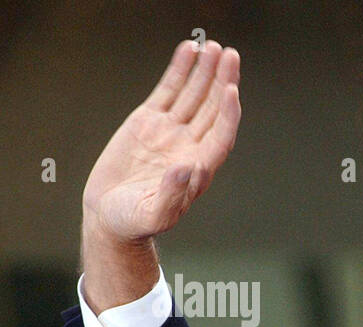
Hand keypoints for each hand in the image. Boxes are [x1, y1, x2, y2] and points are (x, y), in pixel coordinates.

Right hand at [81, 39, 240, 310]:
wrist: (110, 215)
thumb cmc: (134, 221)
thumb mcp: (153, 215)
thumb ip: (172, 195)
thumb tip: (187, 168)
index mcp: (198, 168)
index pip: (220, 136)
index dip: (228, 114)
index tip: (232, 91)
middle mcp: (190, 146)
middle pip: (212, 109)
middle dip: (222, 82)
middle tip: (231, 55)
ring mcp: (171, 131)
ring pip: (194, 96)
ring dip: (205, 72)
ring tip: (215, 47)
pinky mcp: (150, 121)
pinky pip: (169, 91)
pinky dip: (180, 71)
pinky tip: (189, 50)